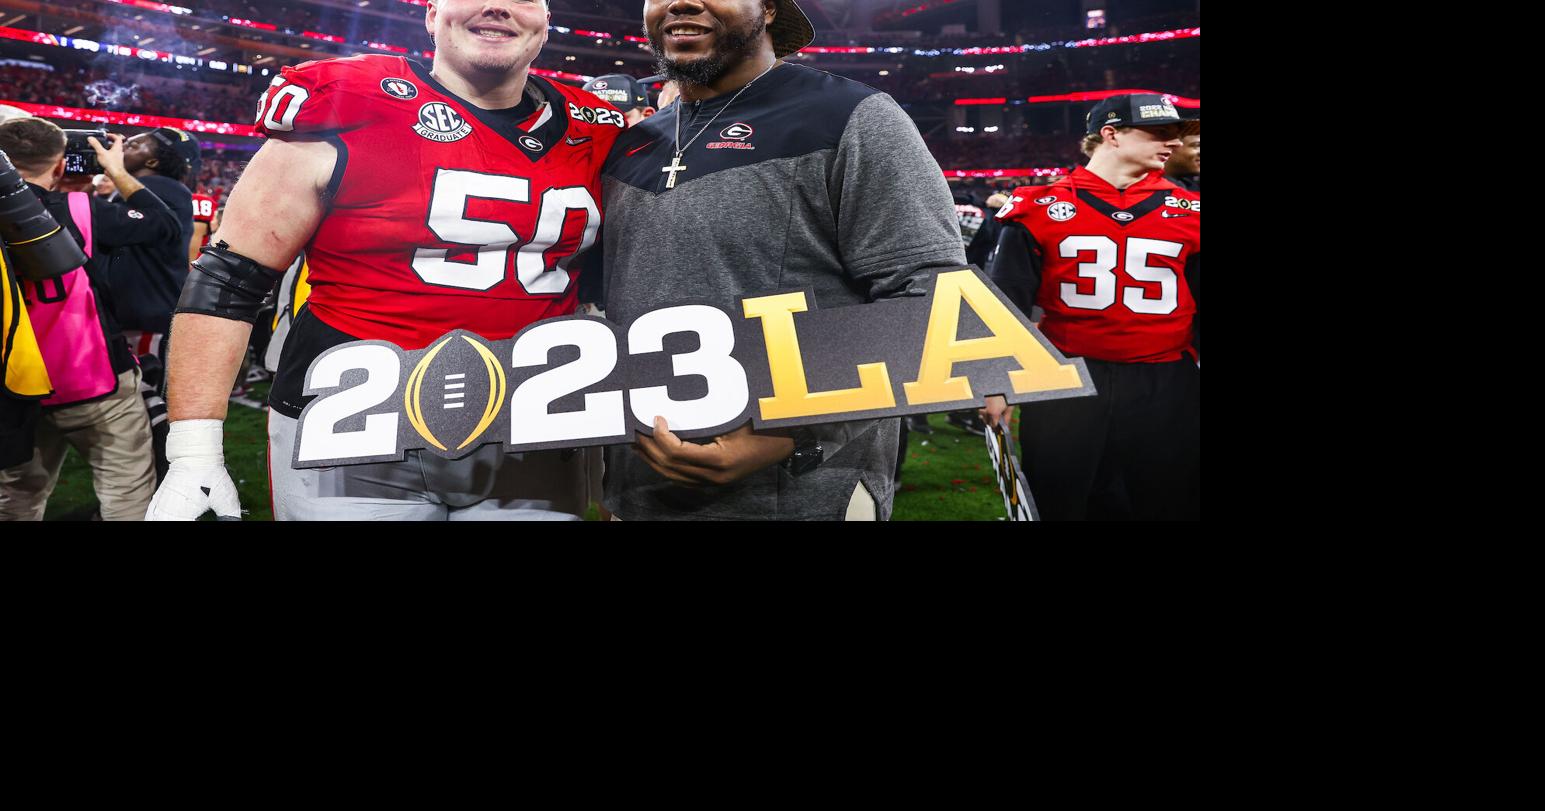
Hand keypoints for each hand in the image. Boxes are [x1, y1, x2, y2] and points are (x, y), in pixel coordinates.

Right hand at [87, 133, 126, 176]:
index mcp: (118, 147)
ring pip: (112, 150)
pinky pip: (110, 156)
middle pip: (115, 144)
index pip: (118, 138)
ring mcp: (117, 157)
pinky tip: (101, 156)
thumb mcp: (101, 152)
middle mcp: (119, 152)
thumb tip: (91, 138)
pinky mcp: (115, 162)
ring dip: (106, 148)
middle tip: (102, 141)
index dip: (112, 135)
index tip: (106, 135)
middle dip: (108, 141)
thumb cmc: (112, 164)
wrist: (115, 174)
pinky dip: (106, 154)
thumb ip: (96, 145)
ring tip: (100, 148)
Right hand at [145, 420, 241, 519]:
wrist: (195, 454)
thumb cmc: (212, 476)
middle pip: (164, 525)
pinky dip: (153, 520)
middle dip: (175, 526)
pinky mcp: (157, 500)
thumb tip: (235, 523)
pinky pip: (150, 516)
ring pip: (153, 521)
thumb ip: (230, 517)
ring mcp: (159, 505)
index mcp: (181, 515)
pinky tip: (157, 521)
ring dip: (160, 523)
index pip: (180, 528)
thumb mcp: (226, 500)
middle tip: (188, 522)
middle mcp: (166, 512)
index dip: (188, 529)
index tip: (198, 523)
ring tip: (173, 521)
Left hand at [633, 416, 794, 486]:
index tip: (654, 418)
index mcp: (720, 461)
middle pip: (669, 466)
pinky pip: (683, 478)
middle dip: (649, 448)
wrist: (787, 442)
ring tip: (637, 443)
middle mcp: (714, 476)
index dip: (660, 436)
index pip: (677, 452)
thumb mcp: (735, 418)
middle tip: (634, 430)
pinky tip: (656, 455)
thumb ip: (705, 418)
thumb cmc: (764, 425)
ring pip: (673, 476)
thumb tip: (672, 409)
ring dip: (653, 459)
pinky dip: (666, 466)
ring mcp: (714, 482)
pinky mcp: (715, 480)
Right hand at [979, 395, 1010, 428]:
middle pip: (986, 421)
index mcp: (993, 413)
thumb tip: (1005, 426)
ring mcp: (980, 405)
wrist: (998, 380)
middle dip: (992, 421)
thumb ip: (1007, 418)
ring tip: (995, 407)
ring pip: (982, 415)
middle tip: (998, 416)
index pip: (993, 425)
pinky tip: (990, 403)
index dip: (997, 427)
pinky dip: (984, 408)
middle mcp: (985, 410)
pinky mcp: (978, 401)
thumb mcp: (1010, 407)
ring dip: (987, 414)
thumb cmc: (1005, 392)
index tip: (999, 426)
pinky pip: (980, 408)